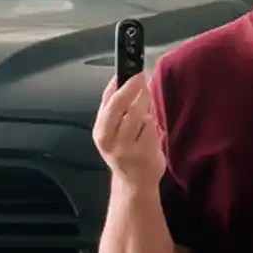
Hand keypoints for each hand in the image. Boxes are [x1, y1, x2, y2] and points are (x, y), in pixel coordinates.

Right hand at [92, 74, 166, 188]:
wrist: (134, 183)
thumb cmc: (125, 151)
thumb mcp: (112, 131)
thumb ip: (116, 107)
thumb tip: (125, 76)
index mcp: (100, 131)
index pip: (107, 100)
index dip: (119, 82)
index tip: (130, 69)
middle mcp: (109, 140)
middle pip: (120, 104)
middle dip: (132, 87)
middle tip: (141, 76)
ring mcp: (126, 148)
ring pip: (138, 114)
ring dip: (145, 105)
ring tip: (146, 107)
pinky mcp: (143, 153)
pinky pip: (151, 127)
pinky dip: (153, 123)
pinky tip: (151, 127)